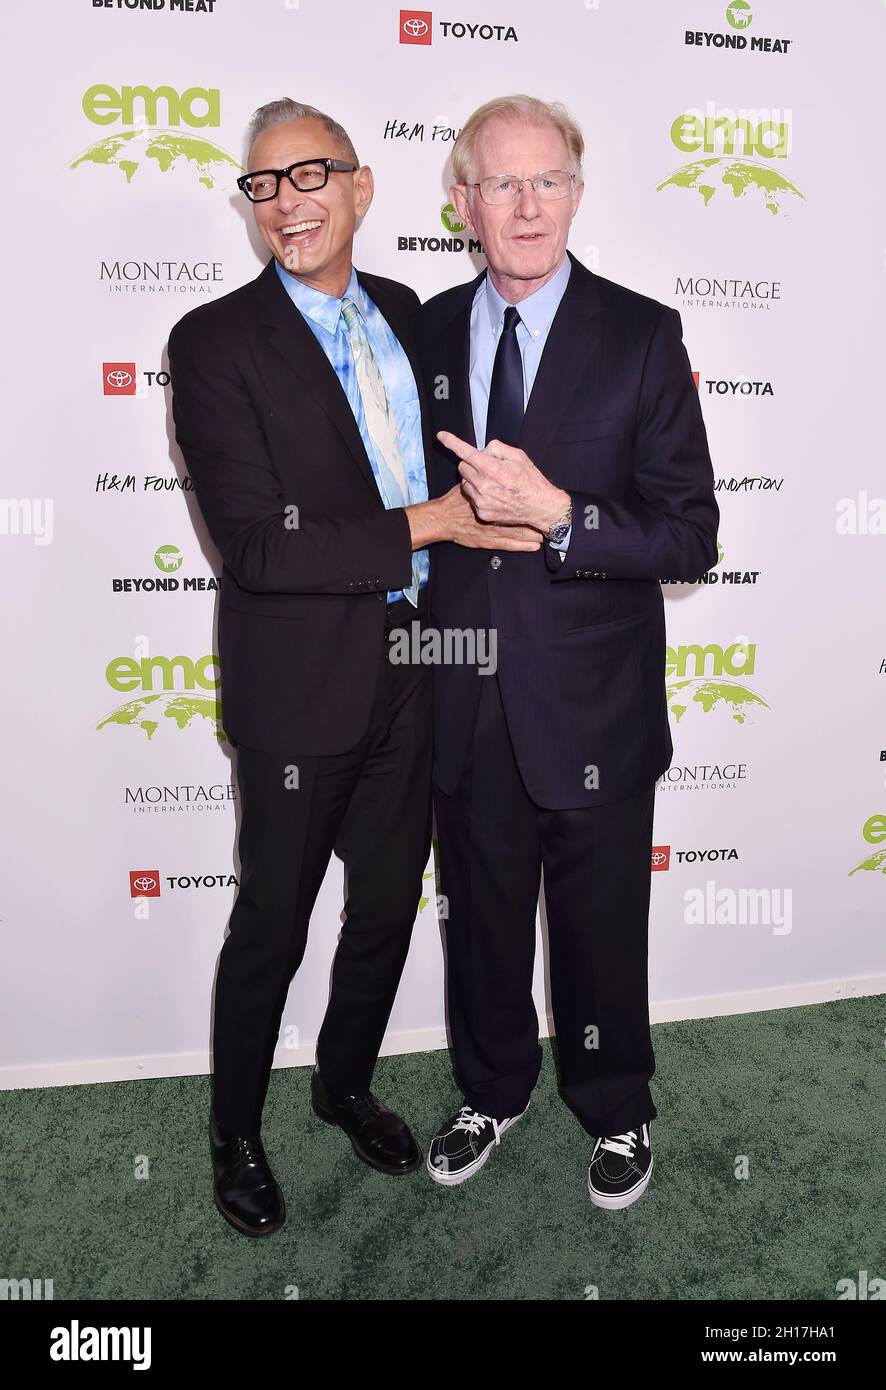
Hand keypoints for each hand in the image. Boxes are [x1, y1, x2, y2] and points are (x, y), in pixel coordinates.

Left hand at [437, 430, 569, 532]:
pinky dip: (479, 494)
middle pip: (462, 468)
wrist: (540, 507)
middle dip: (471, 464)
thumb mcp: (518, 456)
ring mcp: (481, 501)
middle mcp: (484, 485)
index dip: (451, 442)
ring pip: (465, 483)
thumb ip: (497, 448)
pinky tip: (494, 495)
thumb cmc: (531, 480)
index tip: (441, 436)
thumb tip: (482, 451)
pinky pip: (472, 498)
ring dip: (473, 480)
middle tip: (486, 467)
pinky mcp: (482, 513)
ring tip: (492, 483)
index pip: (466, 452)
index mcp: (492, 468)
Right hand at [438, 483, 542, 550]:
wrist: (442, 519)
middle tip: (549, 517)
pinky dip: (523, 546)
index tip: (542, 497)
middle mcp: (494, 513)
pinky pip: (510, 545)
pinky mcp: (489, 541)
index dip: (531, 496)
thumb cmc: (455, 501)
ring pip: (519, 532)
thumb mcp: (469, 481)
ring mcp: (492, 529)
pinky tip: (535, 546)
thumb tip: (493, 466)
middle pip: (521, 515)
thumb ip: (481, 474)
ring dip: (534, 533)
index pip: (515, 496)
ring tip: (547, 533)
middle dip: (535, 517)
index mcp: (490, 494)